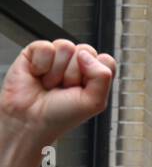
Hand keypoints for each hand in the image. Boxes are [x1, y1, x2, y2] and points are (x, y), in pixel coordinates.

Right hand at [1, 40, 115, 147]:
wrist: (31, 120)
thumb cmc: (61, 115)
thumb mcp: (94, 102)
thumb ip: (102, 77)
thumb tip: (85, 54)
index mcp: (93, 75)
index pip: (105, 60)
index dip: (96, 73)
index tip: (84, 89)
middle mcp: (76, 64)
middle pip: (86, 50)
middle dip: (75, 74)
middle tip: (65, 89)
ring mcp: (56, 57)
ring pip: (65, 46)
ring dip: (57, 71)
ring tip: (51, 84)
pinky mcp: (35, 52)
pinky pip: (45, 46)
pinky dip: (41, 65)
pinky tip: (38, 75)